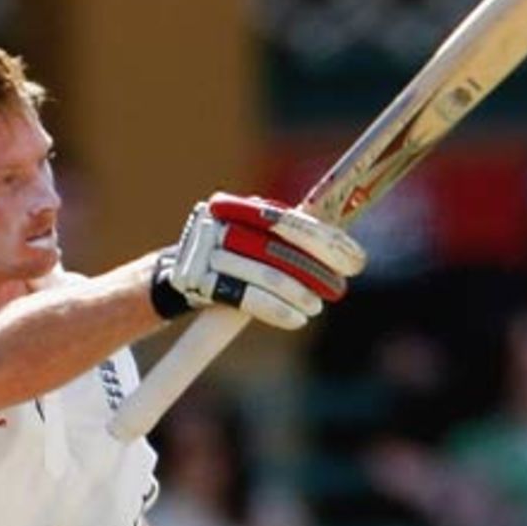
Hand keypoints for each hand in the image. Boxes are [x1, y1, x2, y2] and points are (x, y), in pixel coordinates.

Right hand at [151, 194, 364, 330]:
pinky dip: (275, 309)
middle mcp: (219, 222)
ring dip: (297, 292)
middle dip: (314, 268)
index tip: (354, 259)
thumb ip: (282, 236)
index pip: (288, 221)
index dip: (325, 240)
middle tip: (339, 287)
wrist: (171, 279)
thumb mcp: (249, 238)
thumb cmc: (226, 259)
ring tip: (316, 306)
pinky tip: (297, 319)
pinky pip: (245, 297)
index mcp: (237, 206)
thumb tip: (336, 241)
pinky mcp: (197, 282)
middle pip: (278, 245)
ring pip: (264, 272)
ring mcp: (205, 251)